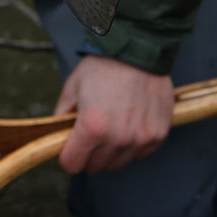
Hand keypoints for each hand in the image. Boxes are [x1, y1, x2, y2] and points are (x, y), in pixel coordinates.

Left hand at [52, 55, 174, 173]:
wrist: (138, 50)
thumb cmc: (102, 67)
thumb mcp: (73, 87)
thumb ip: (62, 116)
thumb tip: (58, 137)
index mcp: (91, 127)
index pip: (72, 165)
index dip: (67, 156)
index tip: (69, 146)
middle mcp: (117, 138)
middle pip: (95, 165)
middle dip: (88, 152)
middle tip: (91, 130)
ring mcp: (140, 138)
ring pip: (118, 163)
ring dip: (111, 150)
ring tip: (111, 124)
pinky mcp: (158, 135)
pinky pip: (140, 154)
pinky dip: (132, 144)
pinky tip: (129, 122)